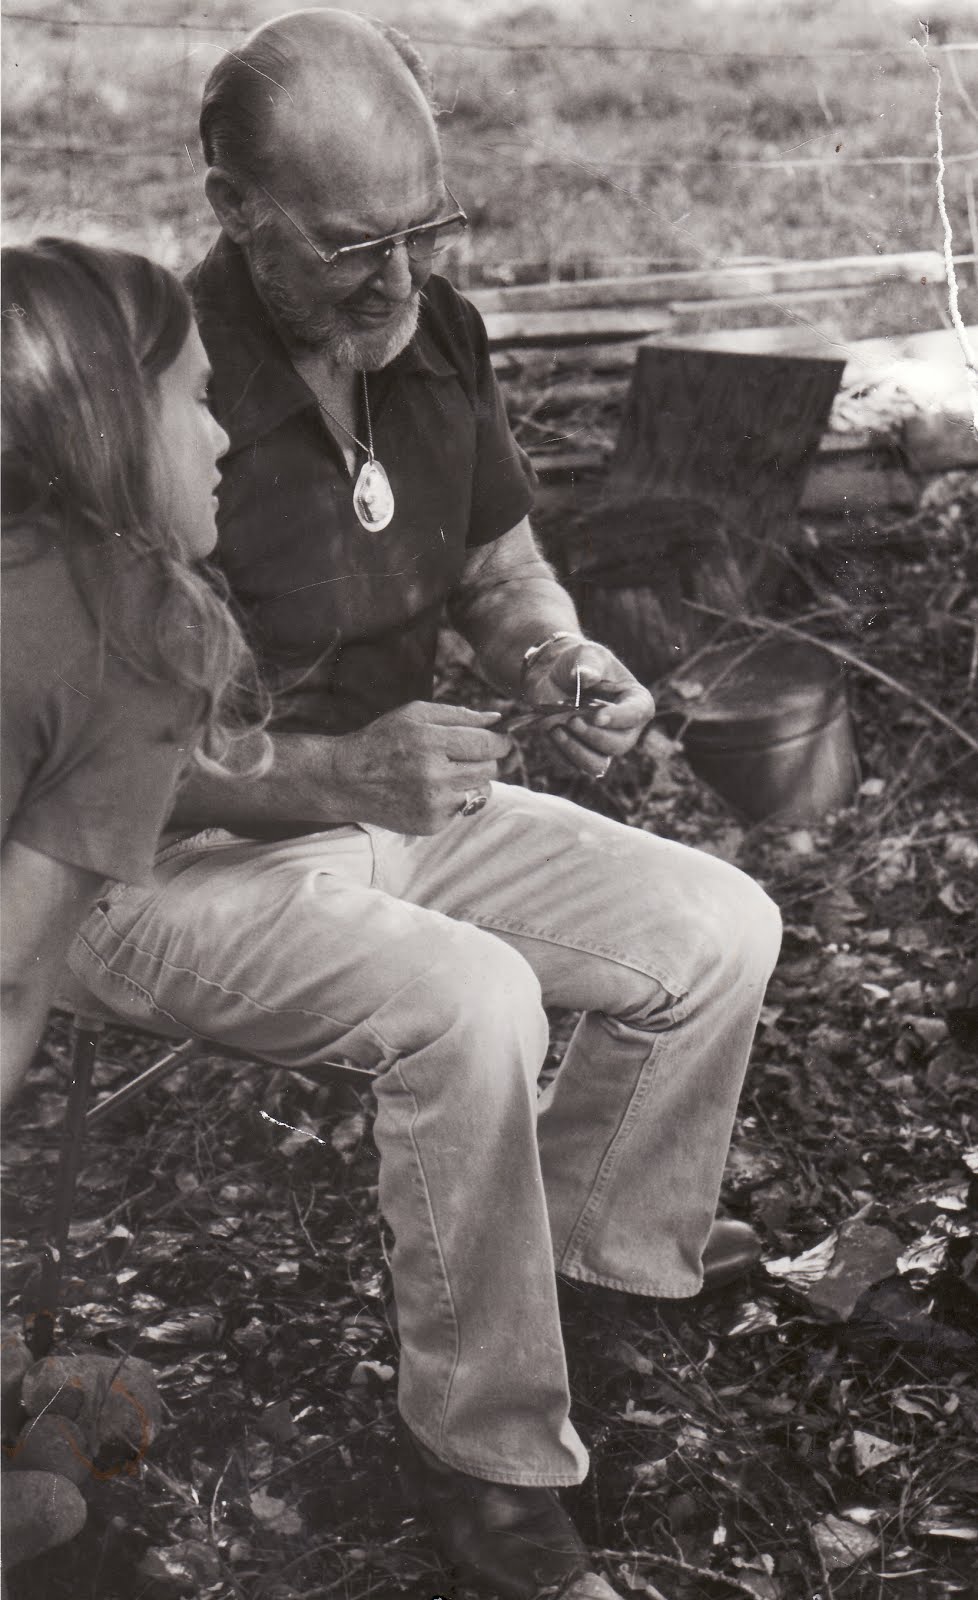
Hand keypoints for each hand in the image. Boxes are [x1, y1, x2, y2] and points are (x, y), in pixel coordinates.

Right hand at [336, 701, 511, 833]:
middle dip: (485, 758)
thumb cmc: (382, 741)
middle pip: (489, 768)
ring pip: (483, 790)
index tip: (500, 740)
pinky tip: (432, 790)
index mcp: (431, 742)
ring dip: (473, 779)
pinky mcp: (432, 824)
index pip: (488, 745)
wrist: (346, 781)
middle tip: (466, 754)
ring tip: (448, 772)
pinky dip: (456, 798)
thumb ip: (458, 714)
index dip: (501, 741)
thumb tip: (496, 718)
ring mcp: (433, 804)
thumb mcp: (415, 715)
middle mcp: (434, 775)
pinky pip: (464, 809)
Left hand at [524, 638, 653, 777]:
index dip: (619, 718)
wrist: (554, 674)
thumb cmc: (578, 661)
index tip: (597, 716)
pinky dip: (562, 752)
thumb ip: (588, 664)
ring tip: (558, 728)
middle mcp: (626, 727)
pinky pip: (576, 765)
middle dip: (593, 736)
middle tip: (571, 720)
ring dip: (576, 750)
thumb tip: (586, 676)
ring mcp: (605, 744)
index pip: (638, 714)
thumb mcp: (585, 654)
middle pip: (619, 744)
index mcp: (636, 700)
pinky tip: (552, 731)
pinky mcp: (584, 754)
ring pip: (598, 764)